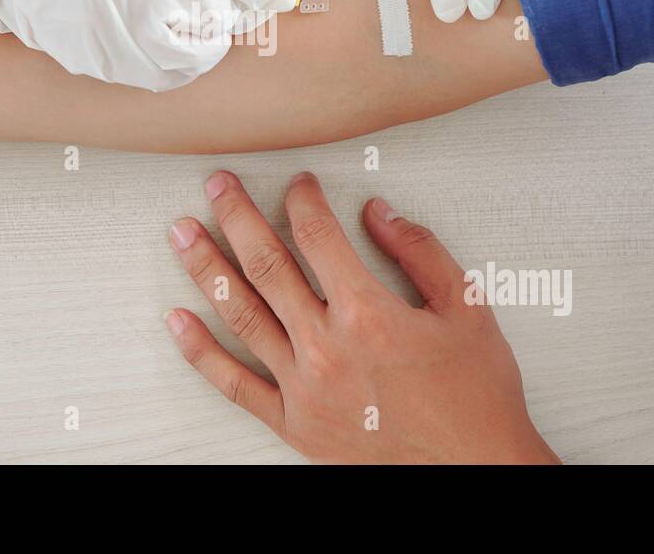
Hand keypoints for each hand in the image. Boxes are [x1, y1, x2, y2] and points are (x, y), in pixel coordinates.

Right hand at [0, 0, 296, 91]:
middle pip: (221, 16)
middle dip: (233, 12)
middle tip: (229, 3)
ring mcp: (119, 29)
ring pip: (195, 56)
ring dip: (206, 44)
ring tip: (193, 25)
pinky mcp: (101, 59)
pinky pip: (158, 75)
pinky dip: (173, 64)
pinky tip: (163, 43)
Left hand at [164, 171, 557, 463]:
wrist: (476, 471)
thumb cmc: (476, 394)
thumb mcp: (467, 308)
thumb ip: (420, 252)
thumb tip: (378, 213)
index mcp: (368, 313)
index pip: (318, 236)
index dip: (302, 199)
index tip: (297, 182)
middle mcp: (326, 347)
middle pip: (266, 264)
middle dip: (236, 216)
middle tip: (216, 184)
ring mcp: (303, 387)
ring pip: (240, 313)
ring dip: (206, 266)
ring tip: (182, 233)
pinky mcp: (293, 422)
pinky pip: (233, 382)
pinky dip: (199, 350)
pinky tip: (176, 319)